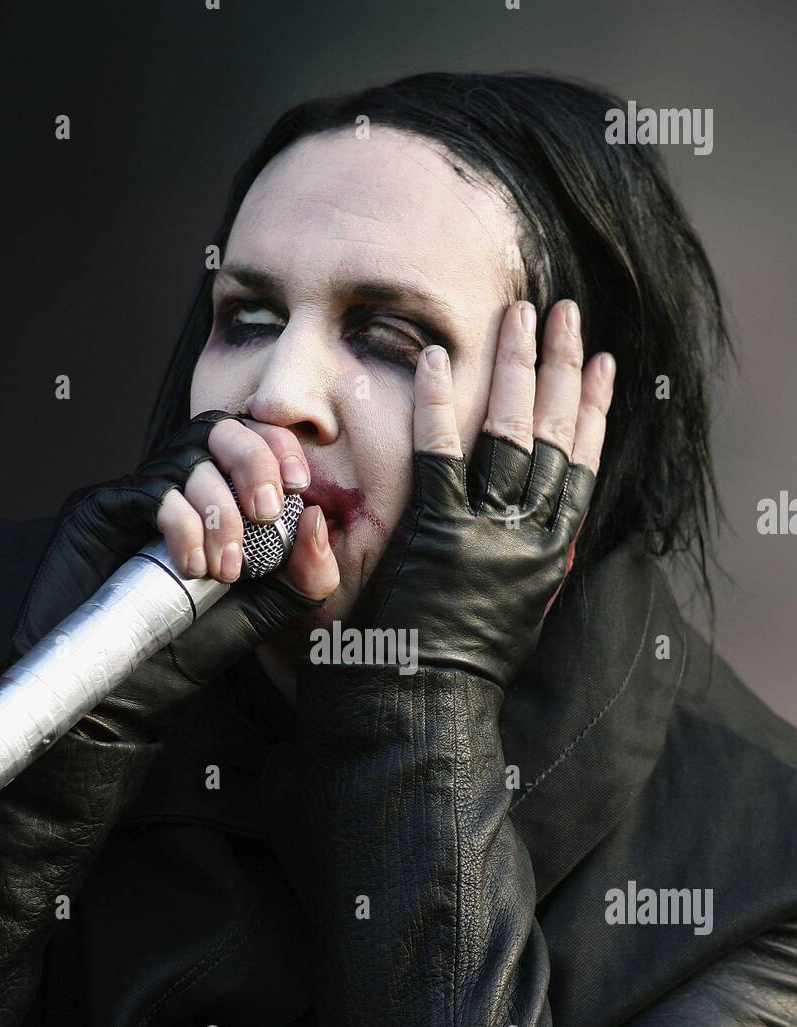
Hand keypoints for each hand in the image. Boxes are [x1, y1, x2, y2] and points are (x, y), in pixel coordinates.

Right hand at [9, 410, 338, 740]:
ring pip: (187, 459)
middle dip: (254, 462)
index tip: (301, 486)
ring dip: (221, 508)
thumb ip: (304, 576)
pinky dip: (182, 523)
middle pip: (218, 430)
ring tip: (226, 568)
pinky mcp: (99, 510)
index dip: (277, 446)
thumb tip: (317, 519)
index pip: (249, 439)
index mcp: (216, 500)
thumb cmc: (185, 649)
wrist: (122, 693)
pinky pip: (149, 492)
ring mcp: (135, 496)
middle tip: (267, 513)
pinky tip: (190, 568)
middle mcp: (175, 488)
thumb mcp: (265, 613)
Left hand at [346, 299, 614, 689]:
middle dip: (562, 368)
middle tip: (565, 314)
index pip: (577, 467)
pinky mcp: (438, 533)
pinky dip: (437, 404)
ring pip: (510, 433)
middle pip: (553, 435)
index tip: (600, 365)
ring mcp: (486, 531)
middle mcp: (528, 537)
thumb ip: (530, 571)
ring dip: (517, 367)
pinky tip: (433, 358)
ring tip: (522, 313)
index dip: (590, 410)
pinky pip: (439, 454)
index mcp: (548, 556)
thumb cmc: (460, 673)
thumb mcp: (515, 618)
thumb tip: (547, 542)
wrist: (429, 710)